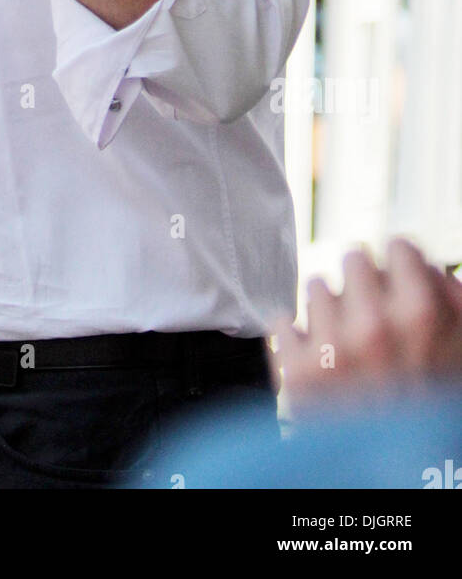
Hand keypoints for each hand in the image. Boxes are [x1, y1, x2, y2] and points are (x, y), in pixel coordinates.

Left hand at [274, 239, 461, 411]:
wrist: (392, 479)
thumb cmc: (430, 417)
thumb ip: (453, 305)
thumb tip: (433, 270)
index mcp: (420, 315)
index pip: (398, 247)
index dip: (400, 267)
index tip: (396, 280)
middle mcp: (372, 324)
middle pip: (352, 259)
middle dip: (362, 284)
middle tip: (369, 313)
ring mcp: (329, 346)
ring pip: (315, 287)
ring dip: (328, 310)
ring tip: (345, 343)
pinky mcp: (294, 370)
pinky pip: (282, 321)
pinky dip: (295, 337)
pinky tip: (318, 358)